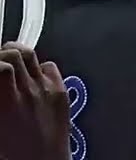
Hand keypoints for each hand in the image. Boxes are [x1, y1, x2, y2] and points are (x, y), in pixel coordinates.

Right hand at [0, 44, 70, 159]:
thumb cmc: (11, 150)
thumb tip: (0, 80)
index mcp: (6, 103)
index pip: (0, 67)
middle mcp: (27, 92)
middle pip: (15, 54)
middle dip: (1, 53)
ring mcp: (46, 90)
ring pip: (32, 56)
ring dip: (17, 53)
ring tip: (10, 61)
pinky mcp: (61, 92)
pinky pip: (49, 67)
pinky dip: (38, 66)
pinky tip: (31, 76)